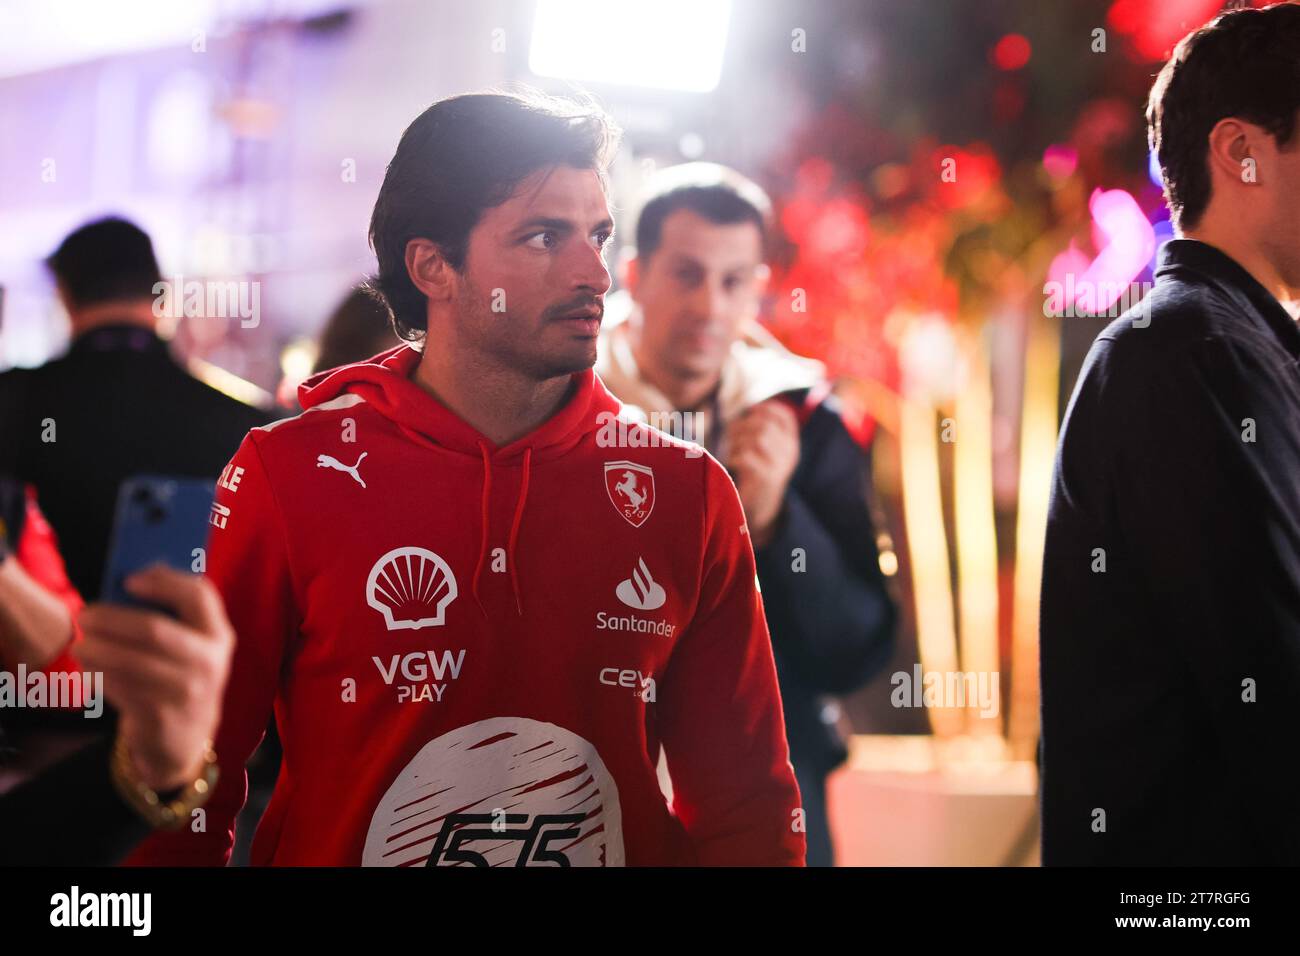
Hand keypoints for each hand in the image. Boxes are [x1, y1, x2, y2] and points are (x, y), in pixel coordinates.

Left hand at [77, 566, 233, 790]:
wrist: (185, 736)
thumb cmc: (179, 675)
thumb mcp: (191, 646)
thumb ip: (172, 614)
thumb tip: (133, 577)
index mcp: (218, 635)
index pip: (198, 596)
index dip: (164, 582)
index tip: (128, 581)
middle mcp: (209, 662)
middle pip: (154, 629)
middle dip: (112, 619)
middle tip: (84, 614)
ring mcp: (187, 691)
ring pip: (130, 661)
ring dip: (97, 649)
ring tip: (80, 643)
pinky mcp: (161, 716)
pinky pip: (120, 687)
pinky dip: (98, 674)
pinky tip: (89, 666)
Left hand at [725, 399, 800, 547]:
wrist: (761, 509)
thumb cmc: (757, 474)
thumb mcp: (767, 451)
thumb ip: (762, 430)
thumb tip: (751, 408)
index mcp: (791, 445)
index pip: (786, 418)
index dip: (767, 409)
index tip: (752, 410)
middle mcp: (789, 454)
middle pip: (765, 425)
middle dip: (743, 425)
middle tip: (730, 433)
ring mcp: (779, 466)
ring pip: (756, 438)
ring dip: (736, 440)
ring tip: (729, 449)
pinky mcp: (765, 478)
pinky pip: (746, 456)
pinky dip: (733, 456)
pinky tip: (731, 462)